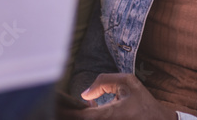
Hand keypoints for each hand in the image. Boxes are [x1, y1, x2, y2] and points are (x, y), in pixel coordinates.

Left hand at [57, 73, 177, 119]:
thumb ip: (105, 81)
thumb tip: (84, 94)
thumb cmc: (143, 103)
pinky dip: (82, 117)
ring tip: (62, 106)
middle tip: (53, 103)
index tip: (54, 100)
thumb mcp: (128, 83)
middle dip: (63, 112)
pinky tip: (85, 110)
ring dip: (72, 115)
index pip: (78, 116)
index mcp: (108, 116)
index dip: (64, 108)